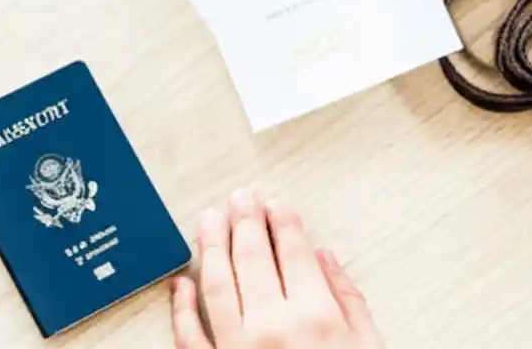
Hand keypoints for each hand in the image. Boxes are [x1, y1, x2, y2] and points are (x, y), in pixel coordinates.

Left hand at [171, 189, 382, 348]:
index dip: (283, 223)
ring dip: (210, 247)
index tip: (275, 204)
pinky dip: (181, 307)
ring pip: (216, 285)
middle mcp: (273, 329)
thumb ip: (351, 304)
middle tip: (239, 197)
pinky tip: (180, 282)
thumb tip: (327, 259)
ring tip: (207, 219)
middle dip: (245, 221)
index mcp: (317, 319)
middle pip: (253, 258)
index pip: (294, 253)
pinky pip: (190, 336)